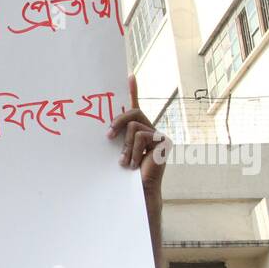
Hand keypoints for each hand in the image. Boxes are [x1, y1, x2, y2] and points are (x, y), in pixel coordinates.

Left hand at [108, 75, 168, 216]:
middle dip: (119, 121)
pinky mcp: (164, 142)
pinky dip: (133, 150)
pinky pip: (141, 136)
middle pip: (134, 112)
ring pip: (135, 127)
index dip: (134, 91)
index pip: (136, 107)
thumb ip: (116, 138)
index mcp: (139, 130)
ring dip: (126, 146)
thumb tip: (104, 129)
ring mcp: (159, 135)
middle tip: (108, 135)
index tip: (129, 76)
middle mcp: (151, 130)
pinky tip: (133, 164)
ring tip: (124, 162)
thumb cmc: (125, 174)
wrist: (139, 191)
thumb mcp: (118, 151)